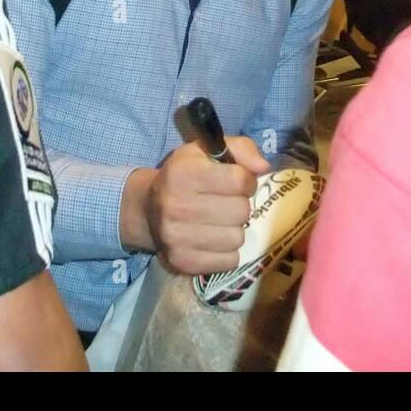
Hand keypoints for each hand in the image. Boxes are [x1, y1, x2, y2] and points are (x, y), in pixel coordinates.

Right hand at [145, 137, 270, 275]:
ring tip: (221, 222)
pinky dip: (228, 252)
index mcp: (183, 173)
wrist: (148, 208)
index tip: (238, 183)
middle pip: (240, 211)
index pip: (238, 180)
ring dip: (235, 229)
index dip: (246, 181)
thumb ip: (241, 148)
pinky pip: (229, 261)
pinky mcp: (182, 262)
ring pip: (237, 238)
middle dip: (240, 206)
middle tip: (228, 203)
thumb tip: (263, 167)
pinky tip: (215, 240)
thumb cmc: (185, 175)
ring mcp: (176, 237)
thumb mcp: (206, 151)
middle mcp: (176, 205)